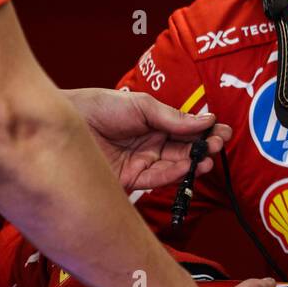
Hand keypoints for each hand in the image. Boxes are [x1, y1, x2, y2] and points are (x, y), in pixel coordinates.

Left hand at [63, 88, 229, 191]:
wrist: (65, 121)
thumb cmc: (97, 107)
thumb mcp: (141, 106)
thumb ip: (173, 117)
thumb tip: (207, 119)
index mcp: (153, 123)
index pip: (186, 130)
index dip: (205, 131)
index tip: (222, 131)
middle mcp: (149, 144)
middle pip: (184, 149)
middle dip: (203, 147)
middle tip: (217, 144)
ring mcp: (140, 162)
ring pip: (174, 166)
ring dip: (193, 163)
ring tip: (207, 158)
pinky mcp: (130, 179)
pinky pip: (157, 179)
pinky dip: (174, 174)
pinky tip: (188, 166)